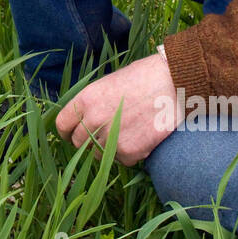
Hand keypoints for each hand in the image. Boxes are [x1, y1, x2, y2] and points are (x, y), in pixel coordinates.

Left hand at [54, 51, 178, 166]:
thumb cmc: (143, 78)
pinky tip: (141, 136)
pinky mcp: (129, 151)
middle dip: (88, 141)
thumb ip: (92, 103)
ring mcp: (111, 137)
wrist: (174, 82)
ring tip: (127, 131)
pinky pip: (121, 160)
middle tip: (104, 135)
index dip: (67, 132)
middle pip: (78, 143)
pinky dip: (130, 153)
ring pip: (98, 154)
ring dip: (109, 148)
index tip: (72, 134)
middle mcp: (94, 119)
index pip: (62, 125)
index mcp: (86, 99)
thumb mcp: (109, 83)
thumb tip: (82, 121)